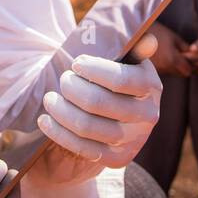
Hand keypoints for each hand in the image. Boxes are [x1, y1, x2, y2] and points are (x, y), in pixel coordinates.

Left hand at [26, 34, 162, 188]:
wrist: (125, 119)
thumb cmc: (120, 79)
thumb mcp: (129, 61)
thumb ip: (134, 48)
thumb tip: (147, 39)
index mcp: (151, 86)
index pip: (121, 79)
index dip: (94, 70)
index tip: (76, 64)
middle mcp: (148, 115)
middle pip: (100, 103)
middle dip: (73, 88)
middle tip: (63, 79)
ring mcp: (134, 140)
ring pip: (88, 127)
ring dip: (61, 111)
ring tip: (49, 99)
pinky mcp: (118, 159)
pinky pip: (83, 149)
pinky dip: (59, 134)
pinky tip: (45, 121)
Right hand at [149, 22, 193, 77]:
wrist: (138, 34)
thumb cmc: (158, 33)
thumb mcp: (175, 38)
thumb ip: (186, 48)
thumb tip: (195, 55)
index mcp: (173, 60)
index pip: (188, 71)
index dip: (192, 65)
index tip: (191, 57)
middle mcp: (166, 68)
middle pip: (181, 74)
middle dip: (185, 67)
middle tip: (184, 56)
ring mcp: (158, 69)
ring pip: (173, 73)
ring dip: (176, 66)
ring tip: (174, 54)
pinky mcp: (152, 69)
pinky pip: (165, 70)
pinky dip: (168, 65)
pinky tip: (165, 55)